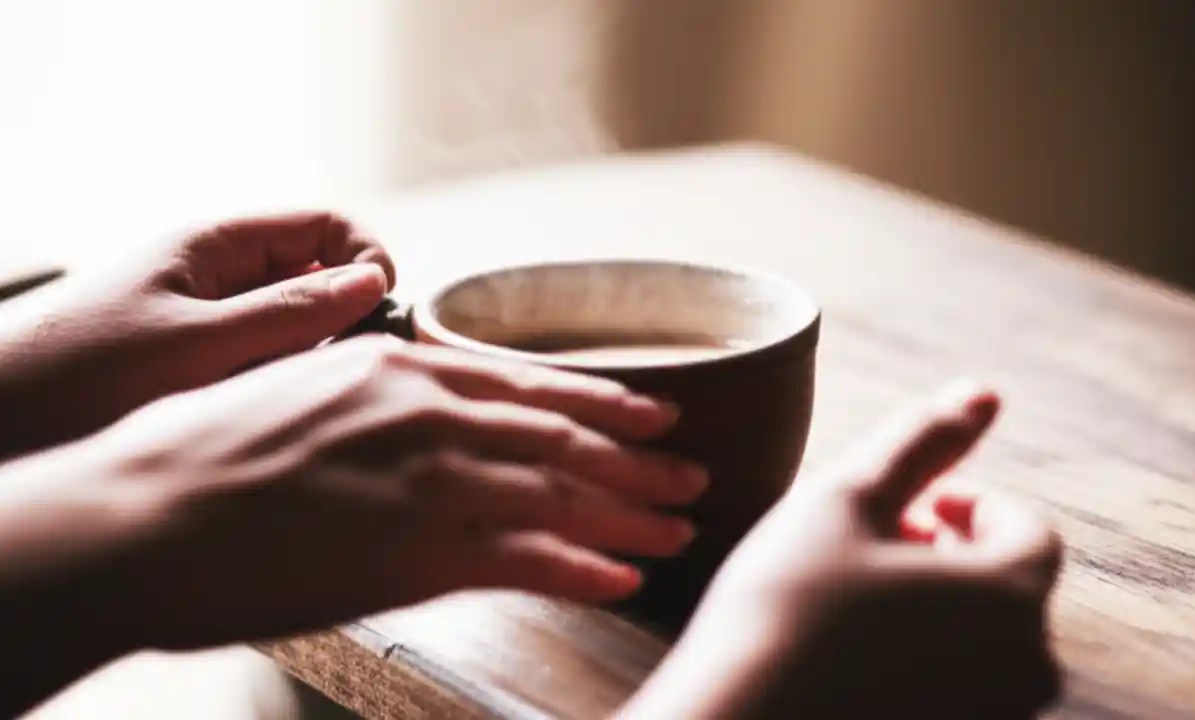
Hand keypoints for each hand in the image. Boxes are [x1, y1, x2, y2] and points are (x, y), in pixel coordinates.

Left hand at [0, 212, 392, 456]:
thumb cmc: (77, 375)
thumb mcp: (198, 343)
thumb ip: (292, 313)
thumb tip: (373, 283)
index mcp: (215, 245)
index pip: (324, 224)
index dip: (366, 257)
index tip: (382, 310)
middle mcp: (217, 276)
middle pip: (318, 275)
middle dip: (345, 318)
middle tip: (347, 369)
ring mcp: (209, 322)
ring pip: (297, 326)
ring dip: (312, 358)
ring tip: (299, 399)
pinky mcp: (198, 366)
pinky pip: (266, 364)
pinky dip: (281, 385)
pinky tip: (269, 416)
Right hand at [0, 335, 705, 713]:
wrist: (140, 513)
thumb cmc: (201, 456)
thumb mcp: (302, 392)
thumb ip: (377, 401)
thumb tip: (422, 416)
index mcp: (400, 367)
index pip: (527, 383)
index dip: (601, 401)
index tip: (655, 412)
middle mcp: (429, 411)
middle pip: (564, 437)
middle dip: (638, 457)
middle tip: (693, 474)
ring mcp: (430, 477)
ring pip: (562, 495)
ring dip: (631, 514)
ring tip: (680, 530)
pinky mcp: (418, 550)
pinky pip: (526, 561)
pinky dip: (582, 569)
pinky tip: (623, 578)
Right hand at [620, 383, 1061, 718]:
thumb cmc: (787, 607)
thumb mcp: (846, 500)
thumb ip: (922, 441)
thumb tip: (985, 391)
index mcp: (1011, 597)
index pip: (1026, 527)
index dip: (968, 503)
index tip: (909, 504)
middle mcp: (1025, 669)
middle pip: (1003, 587)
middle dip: (947, 556)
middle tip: (868, 551)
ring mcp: (993, 718)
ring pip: (979, 642)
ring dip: (932, 607)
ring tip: (850, 602)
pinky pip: (955, 689)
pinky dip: (919, 661)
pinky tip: (847, 656)